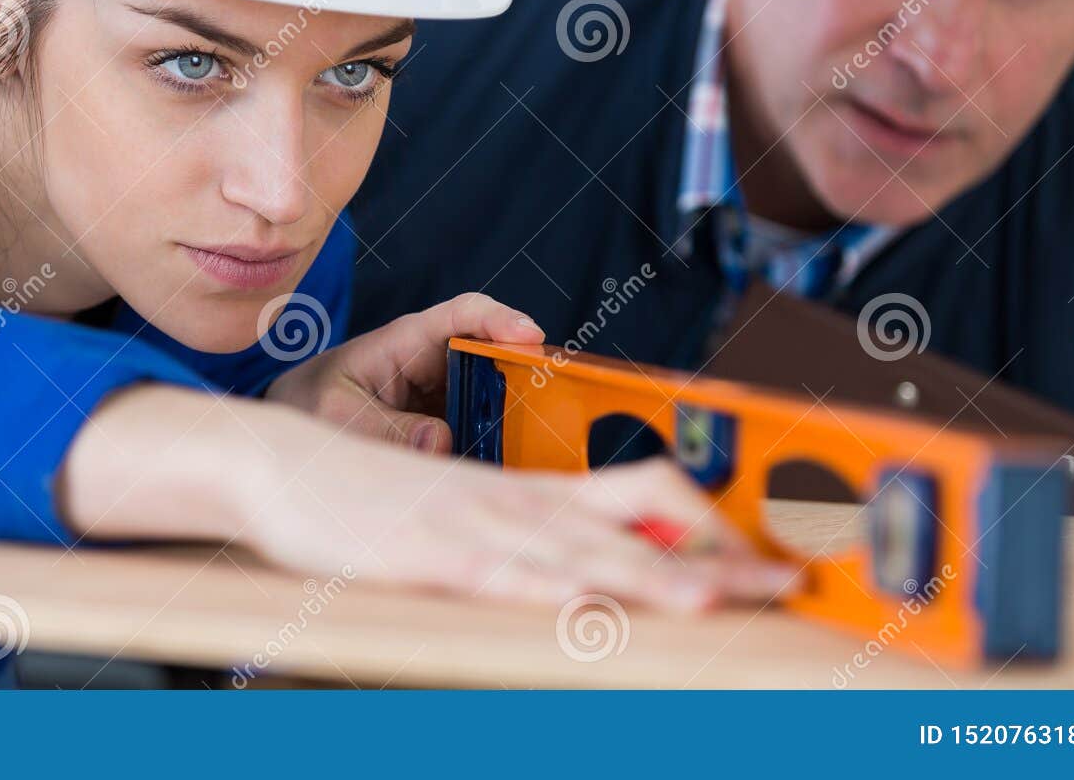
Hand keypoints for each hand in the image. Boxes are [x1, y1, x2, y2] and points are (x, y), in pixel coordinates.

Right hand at [243, 424, 798, 613]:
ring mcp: (479, 527)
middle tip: (781, 580)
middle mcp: (521, 504)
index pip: (645, 490)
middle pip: (637, 519)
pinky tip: (584, 608)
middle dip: (714, 555)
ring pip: (581, 550)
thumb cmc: (379, 498)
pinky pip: (501, 574)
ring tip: (712, 598)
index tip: (765, 552)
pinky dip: (547, 591)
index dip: (712, 520)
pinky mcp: (432, 555)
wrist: (292, 464)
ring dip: (649, 575)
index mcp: (533, 492)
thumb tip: (598, 569)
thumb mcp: (468, 513)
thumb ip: (532, 535)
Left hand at [263, 291, 543, 452]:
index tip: (530, 336)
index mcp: (408, 342)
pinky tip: (513, 479)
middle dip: (528, 378)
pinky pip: (486, 437)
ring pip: (498, 403)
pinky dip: (502, 455)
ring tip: (542, 450)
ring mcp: (449, 400)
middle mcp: (438, 366)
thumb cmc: (310, 402)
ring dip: (519, 424)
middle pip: (497, 361)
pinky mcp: (452, 433)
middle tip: (555, 405)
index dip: (500, 320)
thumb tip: (440, 441)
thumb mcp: (334, 413)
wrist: (296, 424)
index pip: (463, 315)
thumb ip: (382, 428)